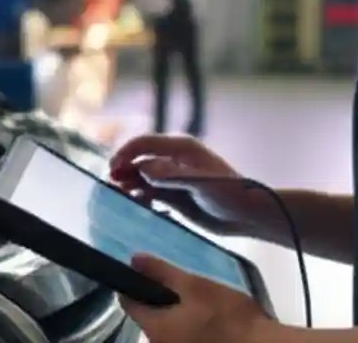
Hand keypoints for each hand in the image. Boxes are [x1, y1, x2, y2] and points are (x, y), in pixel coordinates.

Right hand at [109, 134, 260, 234]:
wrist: (246, 215)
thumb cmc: (229, 193)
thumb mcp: (200, 183)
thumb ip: (171, 176)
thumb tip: (143, 168)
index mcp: (181, 148)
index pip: (145, 143)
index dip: (126, 153)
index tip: (112, 169)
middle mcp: (174, 159)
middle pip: (139, 160)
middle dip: (123, 170)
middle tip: (111, 187)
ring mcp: (172, 177)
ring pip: (141, 178)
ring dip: (128, 185)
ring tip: (118, 197)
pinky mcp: (173, 195)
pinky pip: (149, 193)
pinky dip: (139, 197)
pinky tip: (138, 206)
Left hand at [121, 254, 273, 342]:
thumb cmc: (226, 315)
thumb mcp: (194, 286)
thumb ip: (162, 272)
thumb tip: (134, 259)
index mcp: (154, 329)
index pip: (128, 302)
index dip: (134, 282)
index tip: (148, 271)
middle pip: (148, 316)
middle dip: (160, 298)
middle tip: (182, 282)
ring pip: (166, 326)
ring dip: (176, 311)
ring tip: (197, 298)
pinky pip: (180, 336)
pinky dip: (188, 324)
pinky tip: (206, 317)